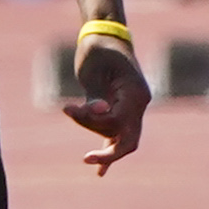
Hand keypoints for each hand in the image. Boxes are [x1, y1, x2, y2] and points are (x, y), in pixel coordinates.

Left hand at [66, 35, 150, 174]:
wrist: (104, 35)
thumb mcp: (92, 70)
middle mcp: (139, 103)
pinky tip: (100, 172)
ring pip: (120, 137)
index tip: (68, 109)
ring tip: (76, 128)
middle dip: (108, 151)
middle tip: (86, 159)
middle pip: (128, 139)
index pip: (118, 120)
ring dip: (97, 137)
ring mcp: (133, 108)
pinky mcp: (123, 110)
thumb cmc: (97, 50)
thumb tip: (100, 113)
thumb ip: (96, 95)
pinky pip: (119, 135)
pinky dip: (109, 150)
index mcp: (136, 93)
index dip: (92, 120)